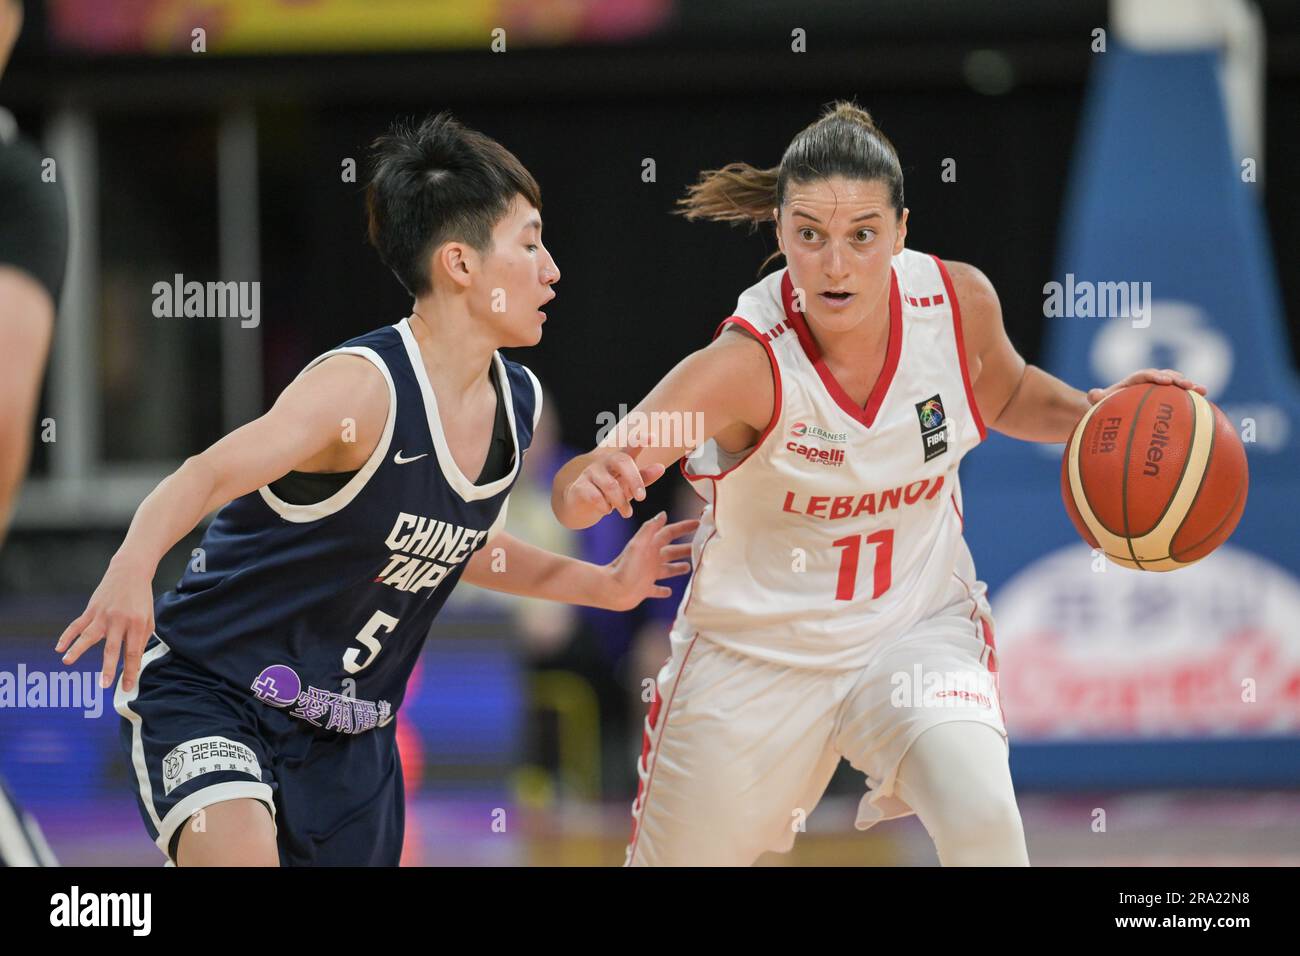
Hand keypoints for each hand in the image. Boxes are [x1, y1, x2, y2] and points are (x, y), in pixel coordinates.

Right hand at [55, 558, 155, 691]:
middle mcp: (119, 620)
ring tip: (67, 662)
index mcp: (137, 624)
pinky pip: (77, 624)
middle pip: (112, 648)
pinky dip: (67, 636)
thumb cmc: (141, 599)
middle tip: (103, 685)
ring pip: (89, 635)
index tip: (128, 687)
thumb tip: (134, 663)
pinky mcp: (92, 609)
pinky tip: (59, 648)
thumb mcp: (148, 619)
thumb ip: (141, 640)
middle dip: (108, 668)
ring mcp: (103, 615)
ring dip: (77, 649)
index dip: (131, 671)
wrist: (130, 572)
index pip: (133, 653)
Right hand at [563, 437, 667, 520]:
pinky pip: (594, 496)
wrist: (578, 504)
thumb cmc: (608, 492)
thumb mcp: (628, 486)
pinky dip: (604, 506)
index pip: (630, 446)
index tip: (652, 437)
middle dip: (635, 480)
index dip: (640, 440)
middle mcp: (604, 462)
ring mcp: (590, 473)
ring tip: (627, 513)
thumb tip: (661, 468)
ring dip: (621, 502)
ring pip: (610, 485)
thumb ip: (644, 477)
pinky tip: (606, 510)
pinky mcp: (579, 487)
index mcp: (618, 460)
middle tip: (642, 498)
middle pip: (622, 461)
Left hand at [603, 512, 699, 610]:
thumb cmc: (624, 567)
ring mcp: (648, 575)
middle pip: (672, 551)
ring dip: (678, 568)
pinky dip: (663, 590)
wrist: (610, 589)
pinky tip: (670, 591)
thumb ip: (649, 529)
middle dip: (686, 548)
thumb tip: (663, 514)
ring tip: (690, 567)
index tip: (699, 523)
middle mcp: (651, 559)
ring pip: (667, 570)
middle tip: (702, 547)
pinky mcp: (645, 589)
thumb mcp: (638, 545)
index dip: (683, 527)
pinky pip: (657, 589)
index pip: (670, 533)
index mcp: (650, 547)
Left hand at [1087, 367, 1207, 404]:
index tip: (1164, 382)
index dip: (1155, 376)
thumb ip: (1096, 398)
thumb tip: (1093, 394)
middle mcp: (1147, 382)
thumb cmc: (1104, 405)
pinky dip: (1191, 395)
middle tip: (1188, 386)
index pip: (1144, 375)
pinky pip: (1179, 395)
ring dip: (1188, 385)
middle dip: (1177, 379)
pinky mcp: (1165, 397)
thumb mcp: (1099, 403)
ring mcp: (1158, 389)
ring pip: (1175, 383)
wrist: (1110, 407)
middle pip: (1164, 376)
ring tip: (1201, 391)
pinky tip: (1205, 400)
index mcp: (1132, 381)